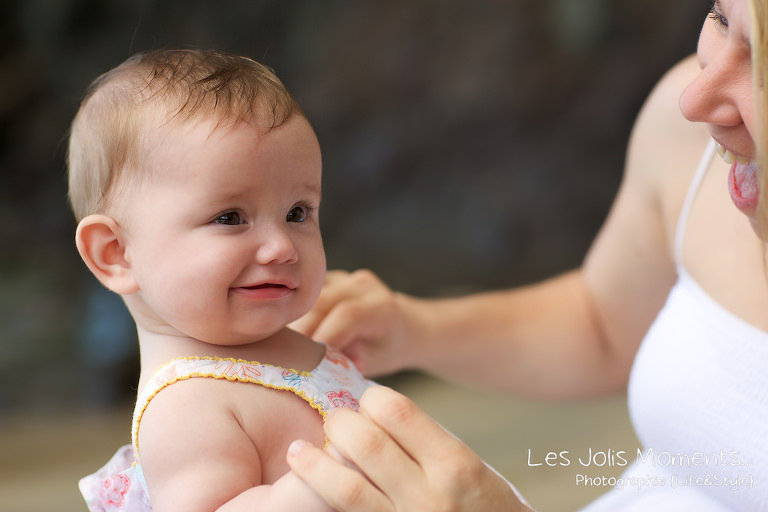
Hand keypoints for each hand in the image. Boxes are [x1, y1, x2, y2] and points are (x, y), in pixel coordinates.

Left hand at [287, 386, 531, 511]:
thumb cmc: (485, 508)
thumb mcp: (469, 468)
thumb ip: (424, 442)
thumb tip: (370, 413)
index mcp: (455, 464)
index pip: (394, 410)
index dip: (371, 399)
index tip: (366, 403)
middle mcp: (430, 495)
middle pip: (364, 442)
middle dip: (340, 424)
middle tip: (334, 422)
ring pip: (344, 486)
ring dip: (313, 463)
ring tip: (297, 451)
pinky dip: (322, 496)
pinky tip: (310, 484)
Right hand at [291, 269, 407, 375]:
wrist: (397, 327)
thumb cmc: (384, 350)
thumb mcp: (372, 362)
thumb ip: (348, 358)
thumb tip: (317, 361)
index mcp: (382, 307)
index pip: (347, 315)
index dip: (324, 337)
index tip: (307, 363)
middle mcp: (363, 286)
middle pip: (320, 303)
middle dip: (300, 332)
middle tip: (289, 356)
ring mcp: (344, 277)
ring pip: (305, 296)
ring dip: (292, 321)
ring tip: (288, 344)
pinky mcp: (328, 277)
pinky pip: (302, 293)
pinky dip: (294, 312)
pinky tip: (292, 329)